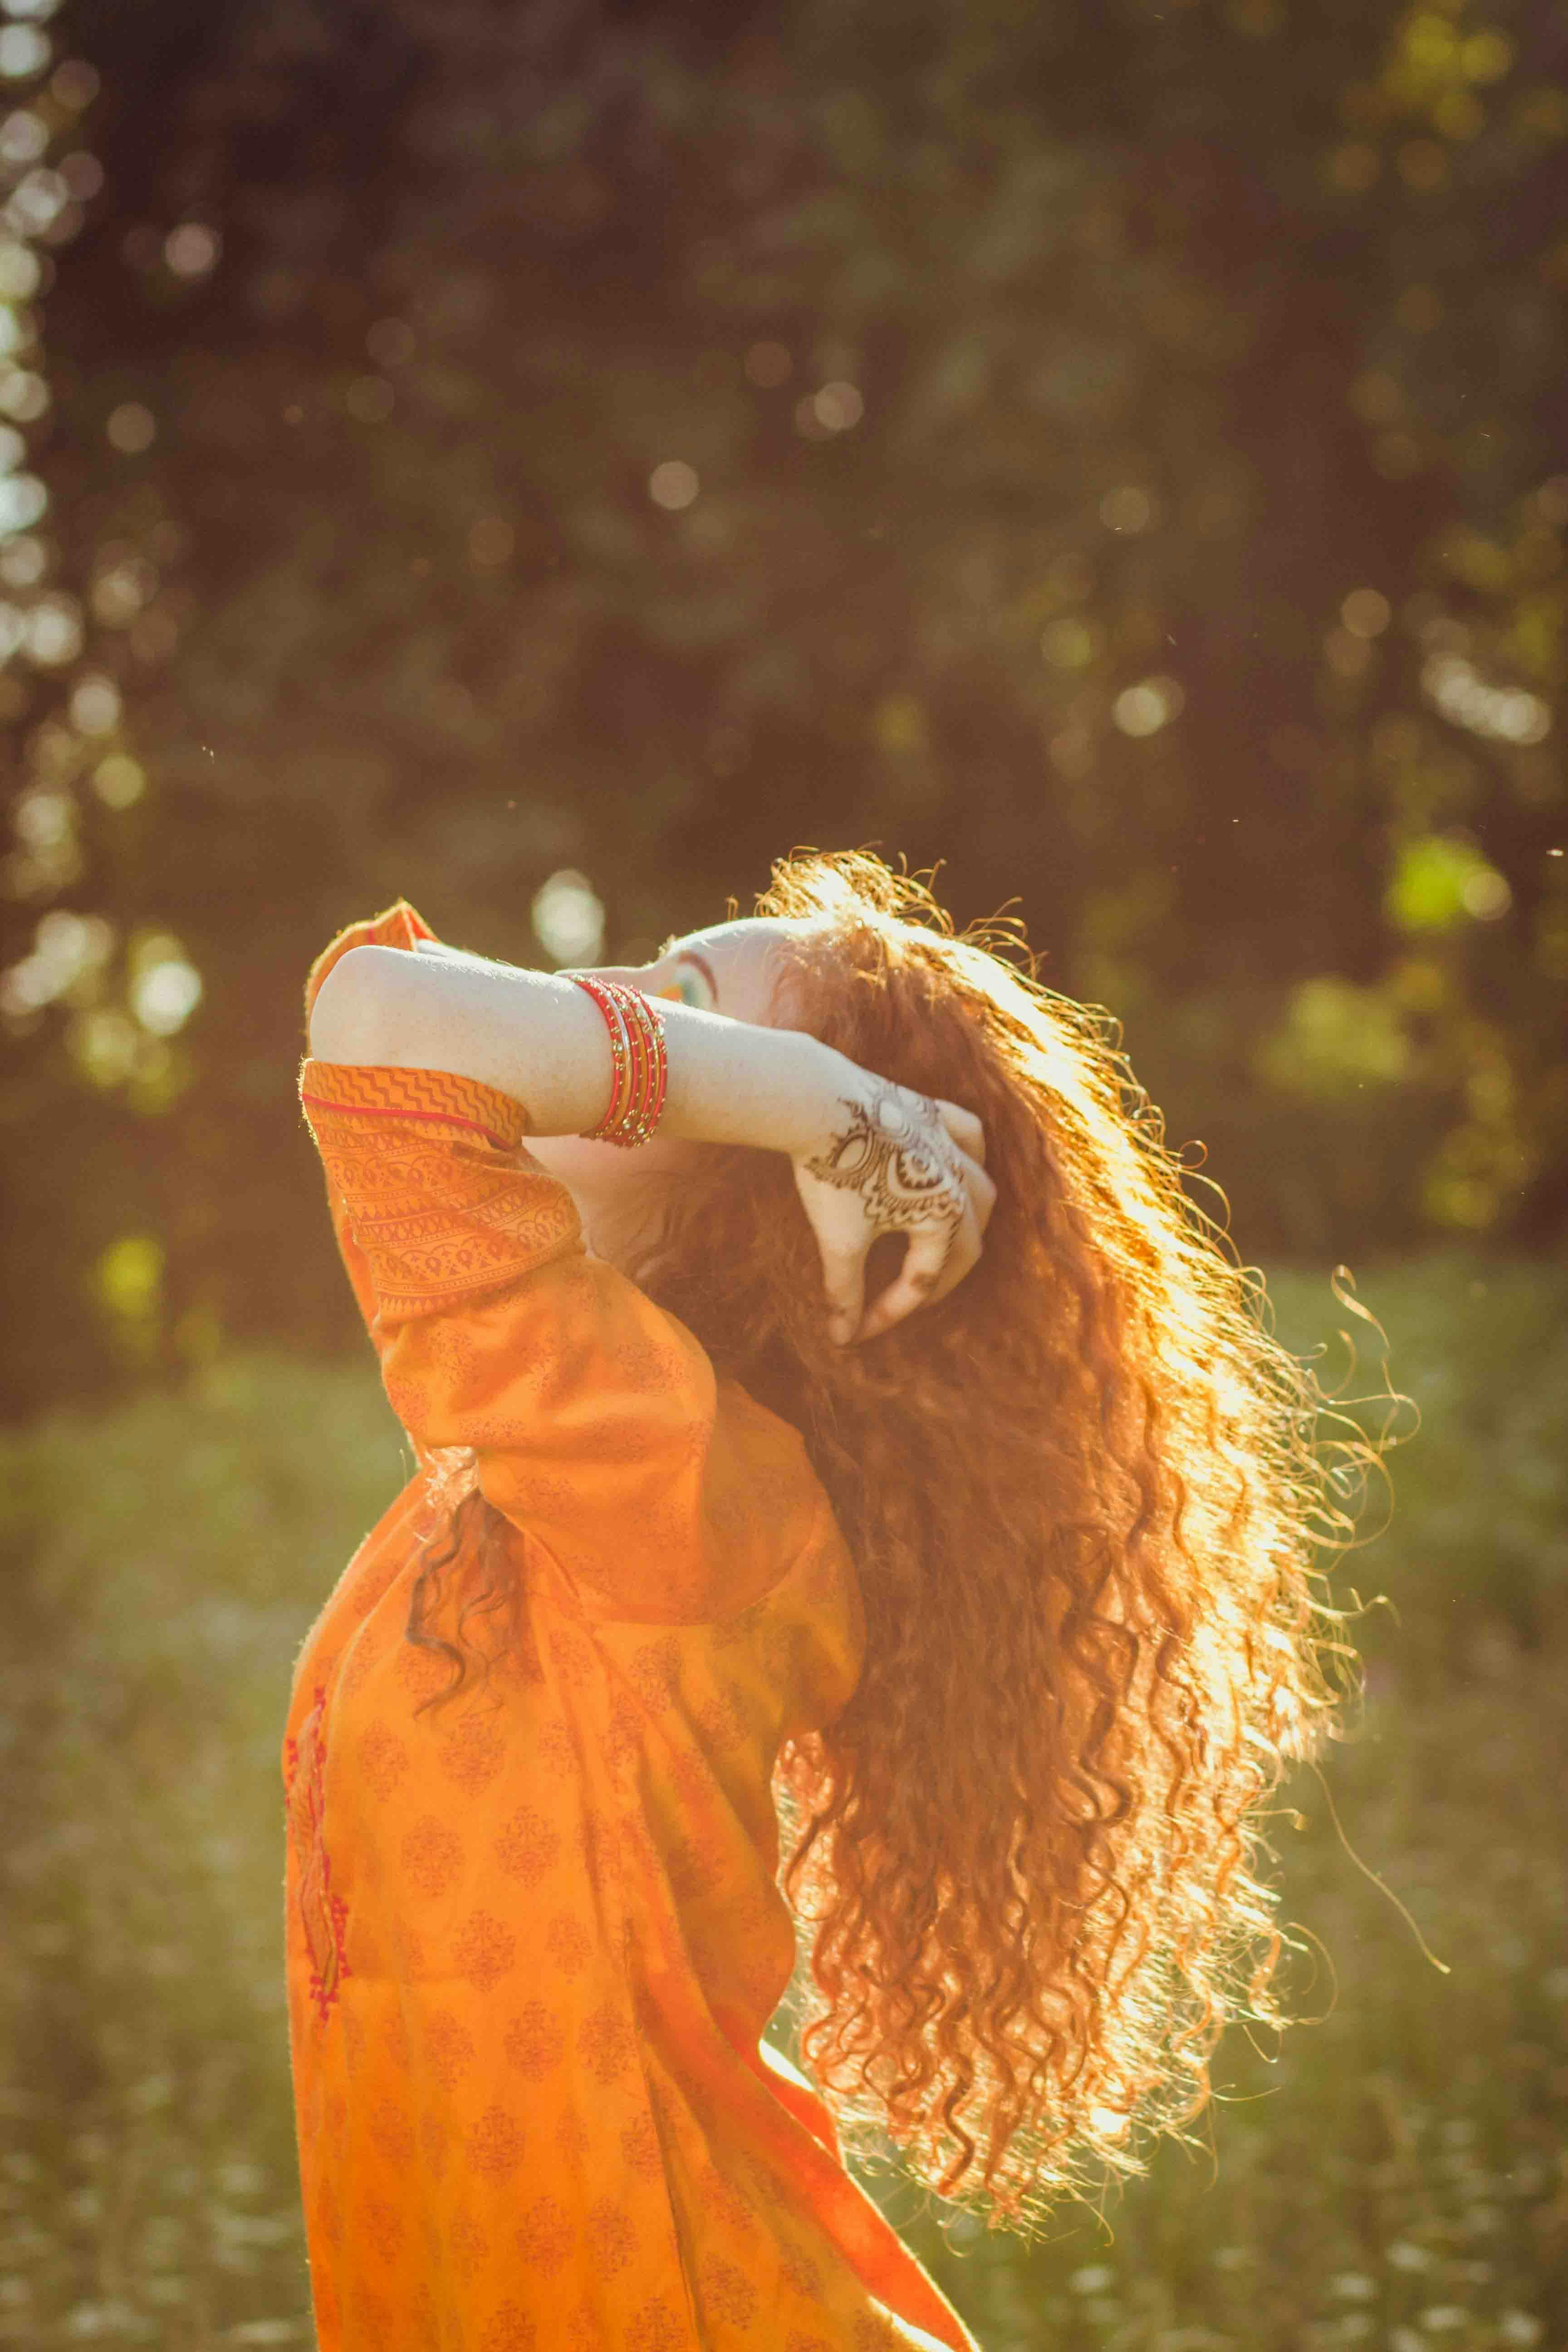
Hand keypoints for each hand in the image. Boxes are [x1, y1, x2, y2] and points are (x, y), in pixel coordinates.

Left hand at [791, 1072, 994, 1344]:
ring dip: (970, 1221)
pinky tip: (961, 1163)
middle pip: (967, 1243)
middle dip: (939, 1277)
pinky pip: (968, 1133)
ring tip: (948, 1240)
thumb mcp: (838, 1241)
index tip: (856, 1331)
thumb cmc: (834, 1173)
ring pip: (981, 1188)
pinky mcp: (931, 1111)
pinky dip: (970, 1154)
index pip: (923, 1278)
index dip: (890, 1311)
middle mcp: (960, 1181)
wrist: (818, 1100)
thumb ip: (846, 1293)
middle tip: (911, 1298)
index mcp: (946, 1216)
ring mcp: (949, 1142)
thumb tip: (842, 1339)